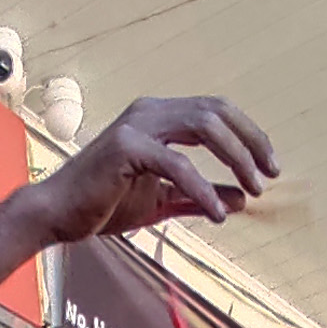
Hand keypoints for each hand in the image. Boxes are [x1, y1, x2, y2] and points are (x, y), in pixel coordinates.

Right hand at [22, 96, 277, 241]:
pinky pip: (179, 165)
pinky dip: (204, 189)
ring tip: (252, 190)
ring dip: (235, 159)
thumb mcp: (162, 200)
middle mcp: (149, 112)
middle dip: (250, 143)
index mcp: (158, 117)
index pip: (216, 112)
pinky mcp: (126, 148)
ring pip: (205, 128)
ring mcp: (136, 125)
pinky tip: (217, 213)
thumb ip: (199, 195)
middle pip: (217, 112)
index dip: (248, 135)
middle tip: (268, 176)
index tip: (268, 166)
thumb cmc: (104, 204)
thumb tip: (241, 199)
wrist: (58, 216)